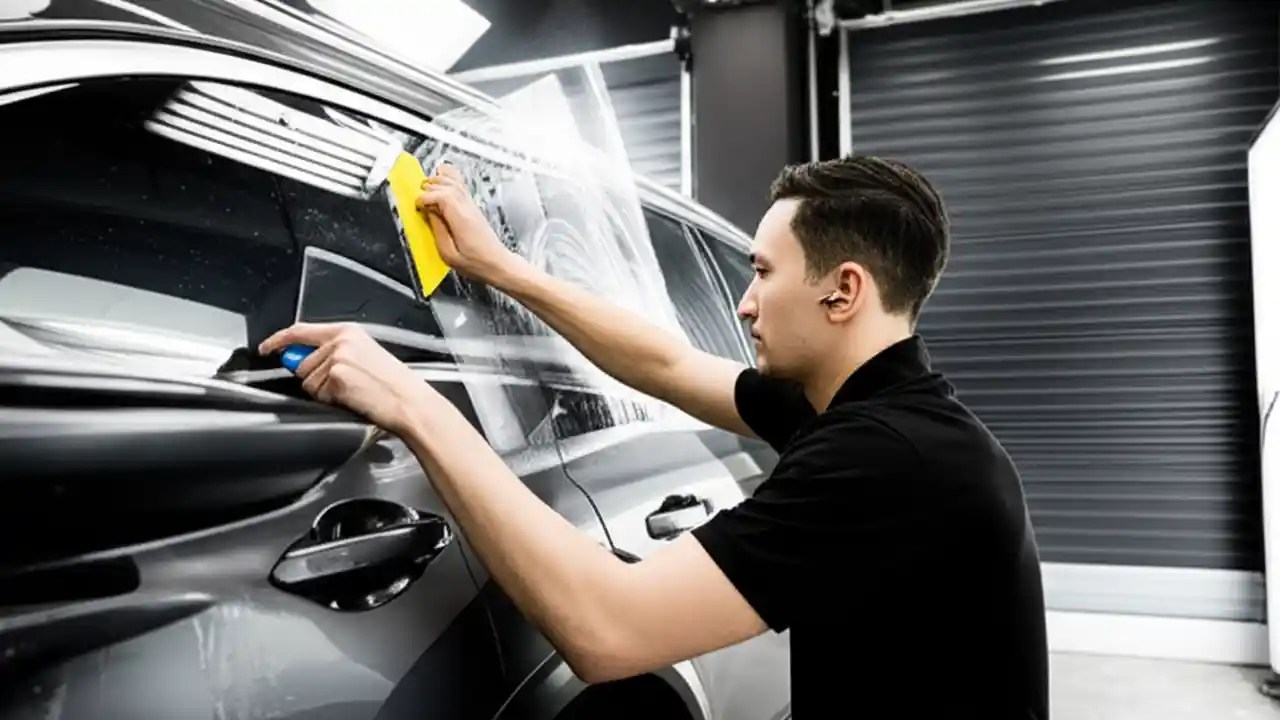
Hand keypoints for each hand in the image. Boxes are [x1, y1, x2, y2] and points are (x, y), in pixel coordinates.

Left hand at [259, 322, 427, 435]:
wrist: (408, 401)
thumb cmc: (393, 384)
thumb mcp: (364, 355)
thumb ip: (333, 352)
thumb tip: (300, 361)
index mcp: (347, 331)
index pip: (301, 330)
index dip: (278, 340)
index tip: (267, 348)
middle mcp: (340, 341)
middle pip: (301, 362)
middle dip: (312, 378)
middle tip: (343, 385)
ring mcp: (336, 357)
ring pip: (307, 381)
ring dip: (323, 391)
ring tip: (352, 391)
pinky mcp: (335, 376)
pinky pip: (317, 394)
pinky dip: (330, 400)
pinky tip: (351, 397)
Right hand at [416, 162, 522, 284]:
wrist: (497, 263)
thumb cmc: (475, 263)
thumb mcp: (449, 255)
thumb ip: (437, 231)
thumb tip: (428, 214)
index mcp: (462, 221)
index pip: (443, 197)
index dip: (426, 197)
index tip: (417, 206)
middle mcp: (468, 209)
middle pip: (448, 186)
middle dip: (430, 186)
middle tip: (419, 196)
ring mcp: (472, 206)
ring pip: (456, 182)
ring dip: (439, 180)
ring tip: (426, 185)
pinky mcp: (473, 208)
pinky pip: (461, 187)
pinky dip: (451, 179)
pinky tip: (443, 178)